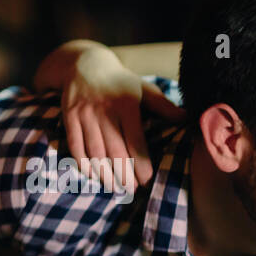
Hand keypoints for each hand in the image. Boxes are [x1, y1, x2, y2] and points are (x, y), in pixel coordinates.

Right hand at [60, 48, 183, 194]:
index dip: (142, 165)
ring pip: (94, 152)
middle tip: (133, 191)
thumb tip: (186, 118)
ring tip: (116, 189)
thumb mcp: (144, 88)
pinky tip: (93, 177)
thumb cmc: (121, 82)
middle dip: (124, 175)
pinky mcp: (69, 117)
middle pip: (114, 151)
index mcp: (126, 105)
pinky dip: (84, 164)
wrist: (84, 64)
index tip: (148, 182)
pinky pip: (75, 145)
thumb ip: (163, 106)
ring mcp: (84, 114)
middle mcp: (104, 110)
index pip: (135, 142)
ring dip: (105, 175)